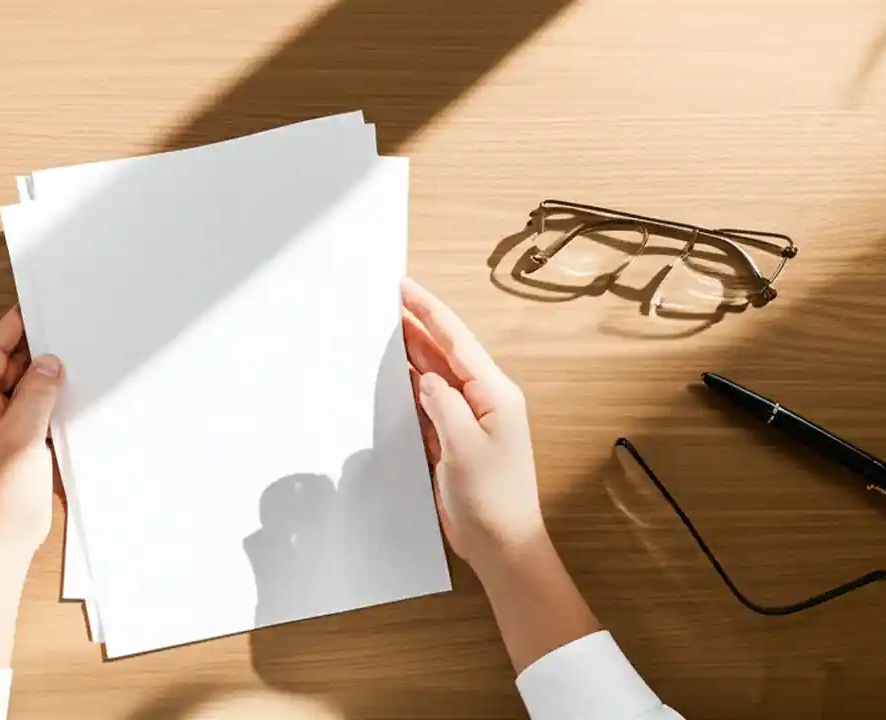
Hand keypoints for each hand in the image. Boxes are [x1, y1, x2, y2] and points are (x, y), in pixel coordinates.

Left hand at [0, 306, 62, 554]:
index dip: (16, 326)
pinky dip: (55, 406)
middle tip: (72, 336)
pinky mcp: (19, 444)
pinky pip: (38, 413)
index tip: (38, 304)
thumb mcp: (19, 438)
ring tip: (78, 366)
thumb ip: (36, 394)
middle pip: (13, 367)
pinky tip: (75, 399)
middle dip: (41, 356)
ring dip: (50, 384)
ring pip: (29, 390)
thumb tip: (50, 362)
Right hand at [401, 278, 546, 568]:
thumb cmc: (491, 500)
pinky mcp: (456, 440)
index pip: (457, 341)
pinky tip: (394, 376)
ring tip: (384, 329)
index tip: (404, 286)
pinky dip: (411, 388)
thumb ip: (443, 404)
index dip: (429, 311)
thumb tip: (425, 378)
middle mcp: (484, 400)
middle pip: (445, 353)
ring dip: (411, 354)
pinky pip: (430, 404)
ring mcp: (470, 420)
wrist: (502, 544)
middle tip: (385, 300)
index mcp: (495, 394)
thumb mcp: (463, 446)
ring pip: (435, 376)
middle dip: (417, 325)